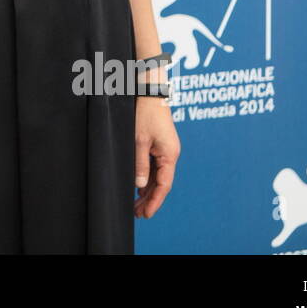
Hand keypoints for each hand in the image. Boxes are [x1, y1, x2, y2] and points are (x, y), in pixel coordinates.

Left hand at [134, 96, 178, 217]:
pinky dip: (146, 179)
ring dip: (147, 191)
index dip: (155, 201)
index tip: (146, 214)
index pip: (164, 185)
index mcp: (169, 155)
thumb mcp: (139, 140)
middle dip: (149, 200)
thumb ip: (139, 164)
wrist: (149, 93)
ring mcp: (165, 150)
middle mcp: (170, 155)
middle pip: (160, 183)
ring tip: (136, 205)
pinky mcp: (159, 145)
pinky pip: (154, 167)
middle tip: (137, 214)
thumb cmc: (145, 114)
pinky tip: (138, 188)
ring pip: (156, 176)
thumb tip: (139, 185)